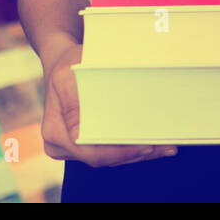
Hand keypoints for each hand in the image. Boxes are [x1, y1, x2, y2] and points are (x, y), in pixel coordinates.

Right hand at [40, 41, 177, 166]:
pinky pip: (108, 150)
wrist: (61, 60)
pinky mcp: (83, 143)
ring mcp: (71, 146)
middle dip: (134, 154)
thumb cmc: (68, 65)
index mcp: (55, 130)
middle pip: (102, 158)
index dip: (119, 153)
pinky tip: (152, 143)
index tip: (144, 146)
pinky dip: (130, 148)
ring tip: (164, 147)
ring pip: (107, 158)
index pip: (90, 152)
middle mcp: (60, 143)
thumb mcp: (68, 76)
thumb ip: (72, 103)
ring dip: (136, 154)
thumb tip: (78, 134)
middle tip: (163, 147)